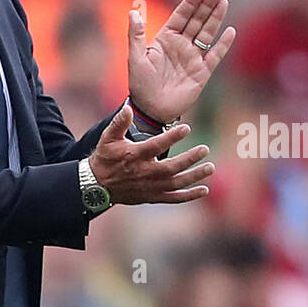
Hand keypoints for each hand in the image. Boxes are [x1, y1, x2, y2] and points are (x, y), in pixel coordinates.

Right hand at [87, 105, 213, 204]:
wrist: (97, 186)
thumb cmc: (105, 158)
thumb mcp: (108, 138)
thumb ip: (119, 123)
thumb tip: (129, 108)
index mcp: (135, 156)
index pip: (157, 145)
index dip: (173, 137)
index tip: (187, 128)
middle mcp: (145, 173)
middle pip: (172, 167)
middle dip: (190, 158)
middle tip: (205, 149)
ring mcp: (151, 187)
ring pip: (176, 183)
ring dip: (195, 176)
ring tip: (210, 167)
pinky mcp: (153, 197)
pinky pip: (174, 198)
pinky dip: (189, 195)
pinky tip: (204, 189)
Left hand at [127, 0, 236, 123]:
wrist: (151, 110)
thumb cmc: (141, 84)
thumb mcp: (135, 58)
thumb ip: (136, 35)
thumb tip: (133, 11)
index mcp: (166, 39)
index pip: (181, 16)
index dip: (191, 3)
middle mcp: (181, 45)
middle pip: (197, 21)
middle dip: (206, 5)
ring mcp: (193, 58)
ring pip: (207, 34)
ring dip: (215, 18)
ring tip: (223, 2)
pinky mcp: (202, 72)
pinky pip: (215, 55)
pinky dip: (223, 44)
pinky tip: (230, 31)